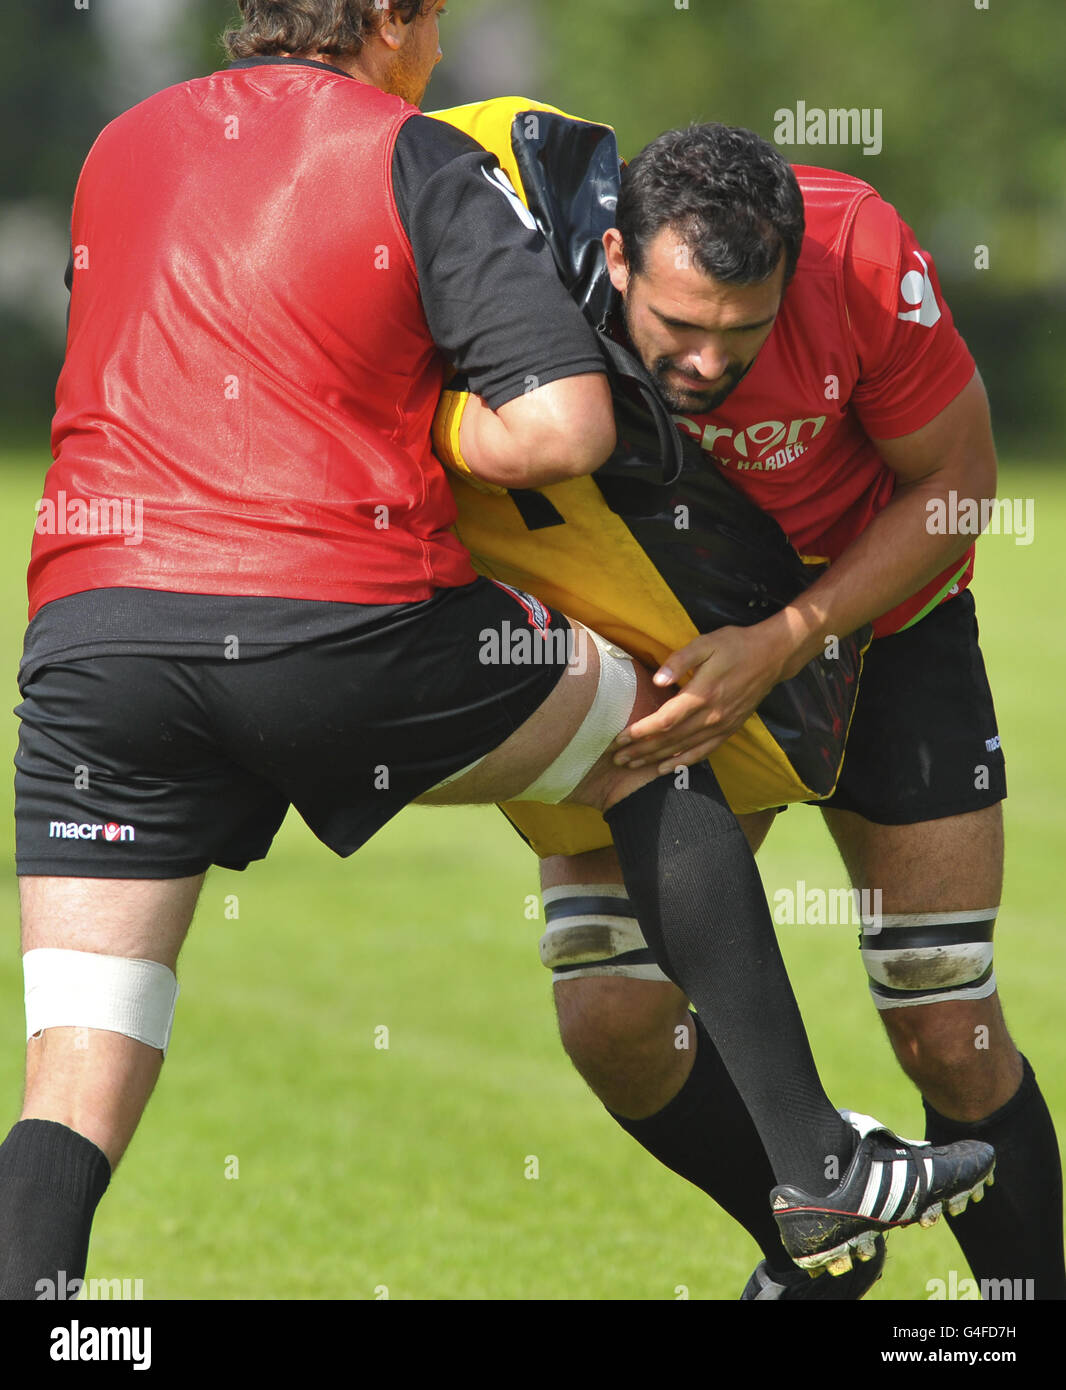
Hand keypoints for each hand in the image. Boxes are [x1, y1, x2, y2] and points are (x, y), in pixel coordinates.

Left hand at [611, 620, 793, 772]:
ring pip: (683, 749)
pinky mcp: (729, 729)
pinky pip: (703, 752)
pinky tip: (666, 768)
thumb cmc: (735, 645)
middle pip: (670, 739)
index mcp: (703, 693)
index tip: (621, 737)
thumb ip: (679, 660)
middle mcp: (712, 715)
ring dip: (656, 759)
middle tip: (617, 757)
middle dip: (642, 749)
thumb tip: (657, 680)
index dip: (642, 731)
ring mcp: (722, 725)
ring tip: (632, 764)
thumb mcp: (706, 643)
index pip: (666, 720)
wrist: (772, 656)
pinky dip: (683, 762)